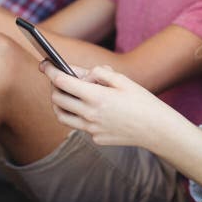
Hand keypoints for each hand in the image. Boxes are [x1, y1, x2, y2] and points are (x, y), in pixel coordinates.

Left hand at [40, 62, 181, 148]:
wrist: (157, 130)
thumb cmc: (142, 102)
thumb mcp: (123, 80)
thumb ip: (100, 73)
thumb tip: (83, 73)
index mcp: (96, 97)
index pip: (62, 81)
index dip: (50, 70)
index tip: (45, 63)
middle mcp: (89, 115)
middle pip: (57, 99)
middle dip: (54, 86)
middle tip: (59, 78)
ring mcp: (91, 129)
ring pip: (62, 115)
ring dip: (59, 103)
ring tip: (67, 94)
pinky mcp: (95, 138)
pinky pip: (79, 125)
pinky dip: (78, 115)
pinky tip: (90, 108)